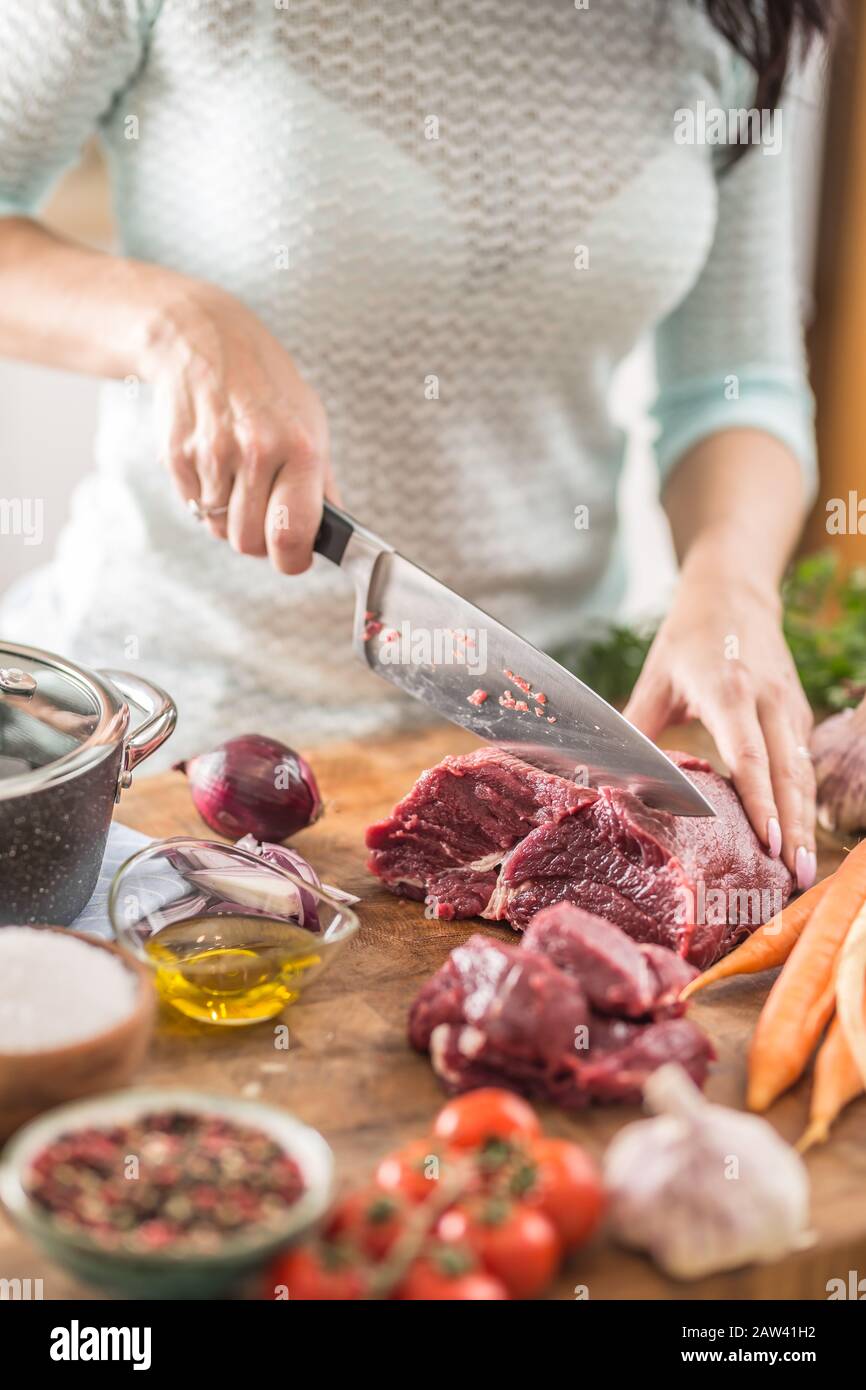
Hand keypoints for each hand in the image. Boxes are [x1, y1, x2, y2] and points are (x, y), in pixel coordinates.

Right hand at [145, 283, 337, 571]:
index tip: (293, 556)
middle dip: (257, 537)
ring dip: (228, 514)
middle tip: (262, 510)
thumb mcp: (310, 421)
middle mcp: (256, 453)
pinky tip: (213, 461)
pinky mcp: (177, 456)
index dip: (292, 560)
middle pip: (248, 542)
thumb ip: (321, 483)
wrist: (203, 338)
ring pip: (218, 528)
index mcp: (301, 448)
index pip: (292, 537)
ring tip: (236, 474)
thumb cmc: (265, 385)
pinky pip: (192, 506)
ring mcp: (212, 455)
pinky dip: (203, 496)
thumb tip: (334, 534)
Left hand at [624, 572, 815, 888]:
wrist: (734, 592)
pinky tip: (797, 838)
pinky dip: (803, 803)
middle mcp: (767, 700)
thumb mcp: (656, 678)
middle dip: (793, 828)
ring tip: (801, 871)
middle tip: (794, 877)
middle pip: (787, 773)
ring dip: (805, 823)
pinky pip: (803, 764)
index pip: (749, 753)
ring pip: (803, 773)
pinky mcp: (797, 714)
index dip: (759, 800)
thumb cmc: (688, 637)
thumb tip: (608, 777)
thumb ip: (638, 728)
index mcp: (728, 689)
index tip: (769, 841)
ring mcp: (789, 707)